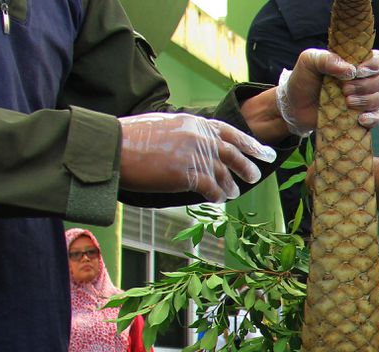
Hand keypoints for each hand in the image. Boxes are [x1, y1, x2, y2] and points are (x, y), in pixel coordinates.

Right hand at [118, 113, 276, 202]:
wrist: (113, 148)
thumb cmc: (130, 138)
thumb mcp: (163, 125)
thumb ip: (185, 133)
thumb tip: (196, 144)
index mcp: (194, 123)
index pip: (230, 133)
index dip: (250, 144)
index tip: (265, 153)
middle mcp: (199, 138)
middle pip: (234, 154)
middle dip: (248, 167)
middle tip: (255, 177)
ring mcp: (195, 156)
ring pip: (225, 175)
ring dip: (231, 186)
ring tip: (234, 193)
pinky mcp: (187, 176)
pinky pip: (212, 189)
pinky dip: (217, 196)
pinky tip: (217, 200)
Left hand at [278, 48, 378, 135]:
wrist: (294, 107)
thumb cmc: (303, 80)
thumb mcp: (309, 62)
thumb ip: (326, 59)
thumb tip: (349, 70)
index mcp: (355, 63)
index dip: (375, 64)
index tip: (358, 71)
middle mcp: (363, 81)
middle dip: (366, 85)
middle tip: (345, 89)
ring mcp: (364, 100)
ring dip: (368, 100)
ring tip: (347, 102)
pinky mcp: (361, 117)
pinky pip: (378, 118)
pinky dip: (373, 118)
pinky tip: (360, 119)